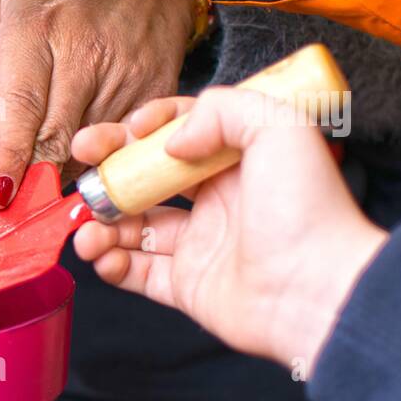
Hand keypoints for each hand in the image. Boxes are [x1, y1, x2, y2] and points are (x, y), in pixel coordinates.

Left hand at [0, 0, 191, 207]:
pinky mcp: (156, 92)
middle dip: (31, 181)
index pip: (20, 103)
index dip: (8, 153)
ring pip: (90, 151)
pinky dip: (100, 163)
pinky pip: (123, 146)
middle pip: (56, 140)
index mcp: (38, 24)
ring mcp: (127, 76)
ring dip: (63, 177)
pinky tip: (80, 167)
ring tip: (40, 194)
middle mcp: (86, 52)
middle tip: (9, 210)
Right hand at [71, 89, 387, 371]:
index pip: (180, 134)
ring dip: (102, 224)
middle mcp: (217, 201)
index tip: (127, 130)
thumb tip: (172, 140)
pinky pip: (139, 273)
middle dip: (110, 172)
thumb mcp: (280, 129)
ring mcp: (201, 246)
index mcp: (238, 162)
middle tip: (83, 167)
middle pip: (148, 179)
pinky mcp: (190, 288)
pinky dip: (112, 265)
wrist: (318, 290)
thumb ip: (223, 110)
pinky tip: (101, 255)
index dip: (148, 128)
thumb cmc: (308, 210)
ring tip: (86, 229)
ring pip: (136, 228)